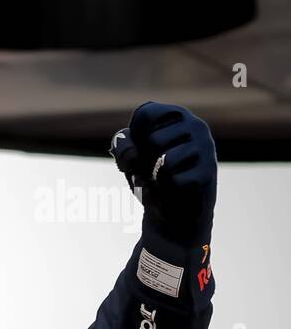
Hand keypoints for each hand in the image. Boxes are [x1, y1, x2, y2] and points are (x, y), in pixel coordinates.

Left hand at [110, 102, 216, 246]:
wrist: (172, 215)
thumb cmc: (149, 178)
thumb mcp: (128, 157)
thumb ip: (123, 145)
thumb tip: (134, 154)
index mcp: (176, 115)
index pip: (145, 114)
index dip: (132, 138)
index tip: (139, 150)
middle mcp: (196, 126)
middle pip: (151, 141)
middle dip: (142, 162)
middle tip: (150, 172)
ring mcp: (205, 148)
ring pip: (163, 161)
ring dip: (152, 178)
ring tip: (160, 181)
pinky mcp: (207, 173)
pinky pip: (171, 181)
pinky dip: (162, 192)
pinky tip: (171, 193)